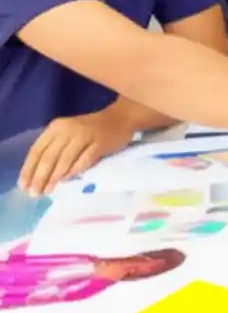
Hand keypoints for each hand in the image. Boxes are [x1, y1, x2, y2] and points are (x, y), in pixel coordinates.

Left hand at [19, 111, 134, 195]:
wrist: (120, 119)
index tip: (23, 185)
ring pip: (64, 160)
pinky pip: (84, 160)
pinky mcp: (100, 143)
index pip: (37, 150)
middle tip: (35, 193)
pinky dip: (74, 171)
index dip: (28, 169)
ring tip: (48, 191)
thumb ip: (54, 149)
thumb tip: (38, 175)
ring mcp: (85, 136)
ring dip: (55, 178)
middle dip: (40, 177)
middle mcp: (68, 130)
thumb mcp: (67, 133)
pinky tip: (68, 180)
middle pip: (49, 157)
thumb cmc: (90, 129)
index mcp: (56, 127)